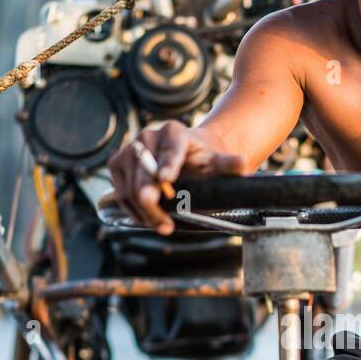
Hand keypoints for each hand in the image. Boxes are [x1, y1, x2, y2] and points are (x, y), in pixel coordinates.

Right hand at [109, 121, 244, 234]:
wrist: (184, 154)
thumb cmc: (201, 159)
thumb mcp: (217, 161)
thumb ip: (228, 164)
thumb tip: (243, 165)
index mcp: (174, 132)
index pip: (170, 149)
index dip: (167, 164)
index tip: (166, 179)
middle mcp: (148, 136)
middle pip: (144, 173)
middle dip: (152, 201)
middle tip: (164, 224)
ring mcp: (129, 149)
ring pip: (130, 187)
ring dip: (144, 212)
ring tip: (162, 227)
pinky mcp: (118, 164)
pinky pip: (121, 192)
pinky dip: (133, 210)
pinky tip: (148, 220)